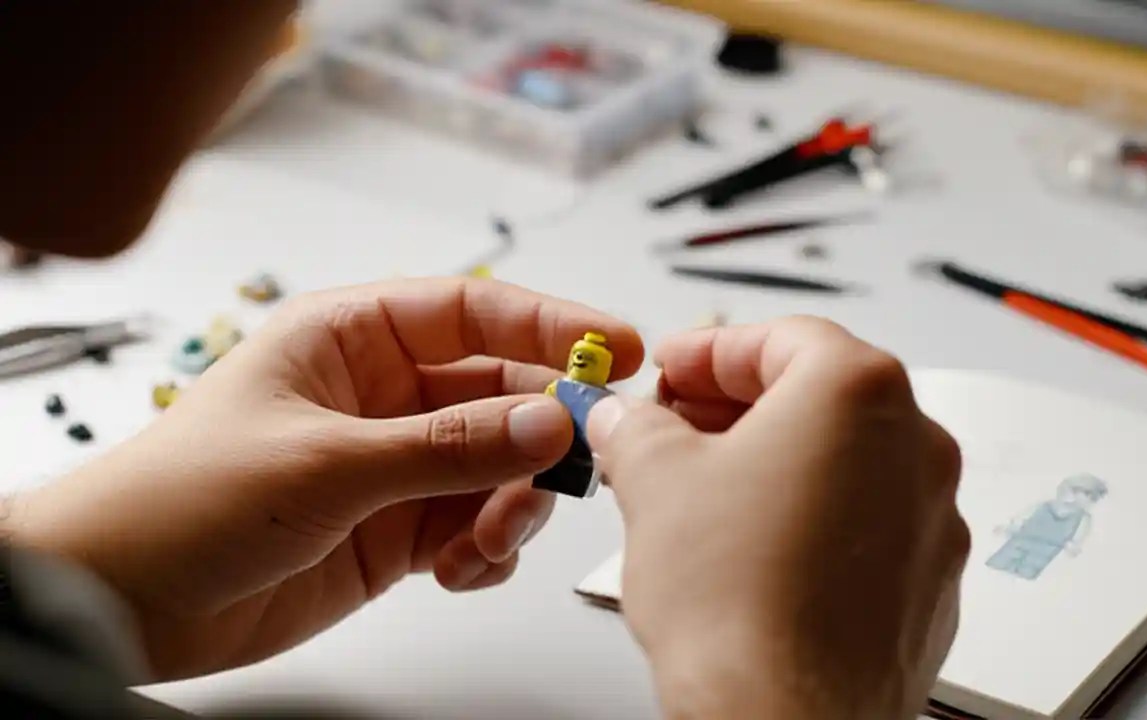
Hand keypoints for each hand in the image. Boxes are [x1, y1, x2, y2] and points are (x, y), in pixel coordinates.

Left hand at [7, 278, 642, 680]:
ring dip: (511, 502)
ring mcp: (394, 465)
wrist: (121, 602)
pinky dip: (483, 549)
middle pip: (500, 390)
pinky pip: (473, 526)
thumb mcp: (326, 462)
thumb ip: (449, 445)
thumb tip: (549, 423)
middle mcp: (382, 395)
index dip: (552, 323)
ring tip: (486, 536)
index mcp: (352, 339)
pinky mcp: (396, 529)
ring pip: (498, 466)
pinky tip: (455, 568)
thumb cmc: (181, 500)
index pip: (474, 311)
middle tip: (576, 460)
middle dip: (540, 430)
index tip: (617, 347)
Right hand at [587, 317, 968, 719]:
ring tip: (703, 492)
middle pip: (820, 395)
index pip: (781, 337)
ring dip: (774, 462)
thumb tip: (628, 421)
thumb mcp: (654, 480)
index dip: (711, 349)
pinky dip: (813, 519)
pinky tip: (753, 549)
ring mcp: (932, 519)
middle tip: (676, 426)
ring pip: (845, 462)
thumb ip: (637, 427)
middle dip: (737, 406)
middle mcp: (915, 447)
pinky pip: (866, 524)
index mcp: (858, 394)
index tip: (672, 371)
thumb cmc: (739, 605)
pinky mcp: (929, 582)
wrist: (783, 718)